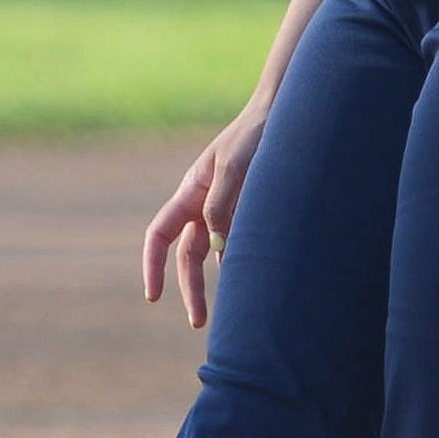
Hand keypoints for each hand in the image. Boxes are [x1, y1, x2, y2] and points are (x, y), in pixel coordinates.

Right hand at [142, 100, 270, 329]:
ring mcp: (229, 210)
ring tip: (238, 312)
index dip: (152, 265)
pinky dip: (245, 264)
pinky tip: (261, 282)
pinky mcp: (252, 213)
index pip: (160, 234)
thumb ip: (223, 203)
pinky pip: (242, 244)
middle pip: (189, 255)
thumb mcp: (236, 166)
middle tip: (199, 323)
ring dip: (222, 281)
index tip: (153, 296)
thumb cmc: (256, 135)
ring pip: (217, 254)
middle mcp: (205, 204)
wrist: (285, 115)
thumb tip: (217, 245)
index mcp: (191, 191)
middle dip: (191, 289)